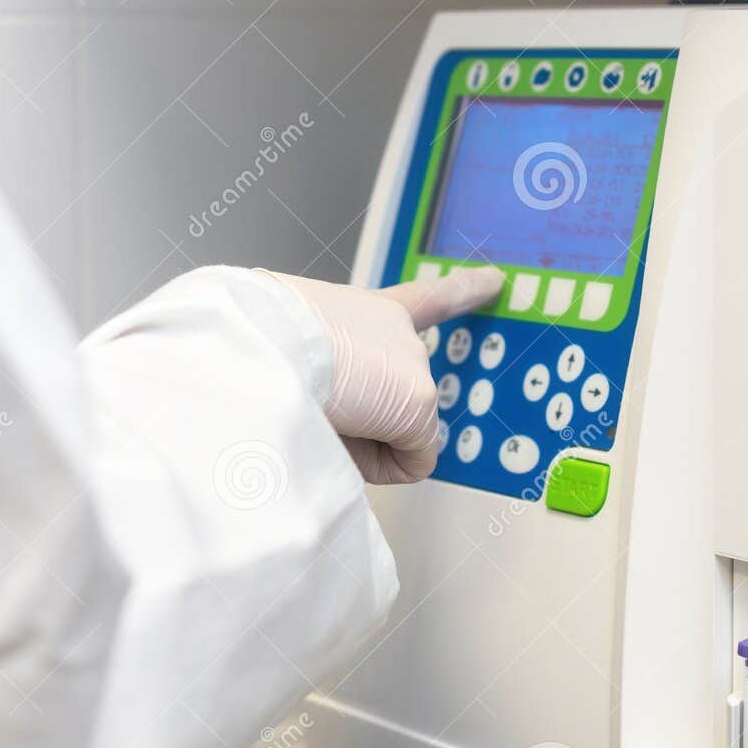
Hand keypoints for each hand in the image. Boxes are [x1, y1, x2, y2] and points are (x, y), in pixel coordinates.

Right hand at [264, 266, 504, 483]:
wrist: (254, 348)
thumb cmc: (254, 347)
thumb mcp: (286, 347)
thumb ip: (326, 374)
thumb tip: (348, 424)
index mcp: (360, 309)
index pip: (421, 299)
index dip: (462, 290)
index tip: (494, 281)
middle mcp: (394, 327)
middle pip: (391, 398)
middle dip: (361, 419)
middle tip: (311, 407)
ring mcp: (412, 362)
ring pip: (394, 431)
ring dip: (355, 440)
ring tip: (312, 411)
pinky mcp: (419, 402)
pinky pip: (408, 463)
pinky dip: (376, 467)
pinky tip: (340, 439)